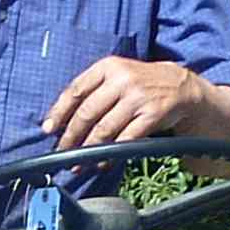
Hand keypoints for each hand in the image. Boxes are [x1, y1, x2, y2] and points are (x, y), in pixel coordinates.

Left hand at [44, 56, 208, 147]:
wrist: (181, 86)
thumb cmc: (141, 84)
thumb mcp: (117, 75)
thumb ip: (92, 90)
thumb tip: (61, 119)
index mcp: (108, 66)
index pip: (75, 90)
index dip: (59, 112)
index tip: (48, 129)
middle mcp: (122, 79)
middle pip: (87, 112)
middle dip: (70, 136)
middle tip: (62, 152)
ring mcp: (138, 97)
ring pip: (104, 129)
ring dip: (88, 150)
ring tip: (80, 162)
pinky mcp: (152, 114)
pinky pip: (125, 139)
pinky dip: (111, 154)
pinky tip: (103, 162)